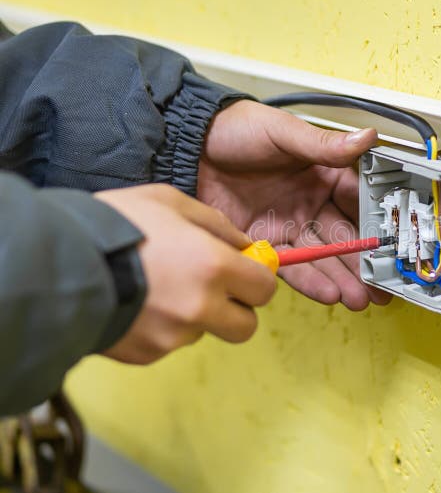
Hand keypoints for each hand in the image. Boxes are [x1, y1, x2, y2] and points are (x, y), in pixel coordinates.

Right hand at [95, 184, 274, 363]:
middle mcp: (201, 308)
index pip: (264, 290)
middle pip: (245, 327)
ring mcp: (174, 336)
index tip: (246, 273)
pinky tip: (137, 303)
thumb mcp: (170, 203)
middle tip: (215, 291)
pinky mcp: (147, 354)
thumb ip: (216, 225)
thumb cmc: (116, 226)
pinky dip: (160, 328)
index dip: (258, 281)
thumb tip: (245, 244)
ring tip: (158, 288)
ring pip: (203, 333)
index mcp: (214, 268)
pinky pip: (169, 344)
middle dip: (236, 310)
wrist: (58, 265)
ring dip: (193, 317)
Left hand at [198, 99, 390, 310]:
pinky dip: (310, 281)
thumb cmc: (235, 128)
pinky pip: (290, 266)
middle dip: (363, 263)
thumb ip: (323, 145)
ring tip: (360, 299)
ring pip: (322, 257)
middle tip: (381, 286)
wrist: (186, 146)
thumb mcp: (282, 132)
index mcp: (322, 174)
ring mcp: (288, 225)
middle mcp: (310, 203)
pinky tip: (329, 294)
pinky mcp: (263, 243)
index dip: (376, 224)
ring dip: (342, 278)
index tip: (391, 245)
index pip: (357, 202)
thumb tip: (367, 137)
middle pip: (344, 237)